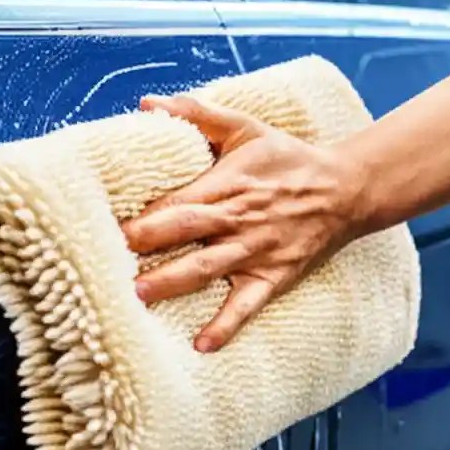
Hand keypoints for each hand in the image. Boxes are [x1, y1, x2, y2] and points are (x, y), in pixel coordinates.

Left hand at [122, 94, 372, 352]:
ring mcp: (256, 251)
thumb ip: (196, 113)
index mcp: (226, 183)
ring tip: (139, 294)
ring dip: (174, 282)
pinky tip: (202, 346)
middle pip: (186, 229)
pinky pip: (247, 305)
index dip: (142, 212)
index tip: (105, 221)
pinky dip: (226, 326)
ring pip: (209, 268)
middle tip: (107, 256)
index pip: (176, 198)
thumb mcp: (245, 128)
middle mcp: (238, 219)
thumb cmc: (287, 158)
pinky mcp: (274, 277)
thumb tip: (147, 104)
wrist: (345, 189)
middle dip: (147, 242)